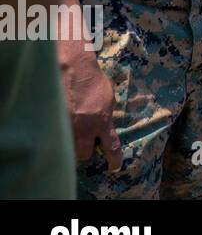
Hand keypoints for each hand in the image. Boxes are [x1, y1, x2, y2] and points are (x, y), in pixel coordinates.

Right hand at [62, 50, 122, 169]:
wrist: (73, 69)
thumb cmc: (93, 80)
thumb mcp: (109, 97)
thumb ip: (107, 113)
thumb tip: (104, 122)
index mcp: (102, 122)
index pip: (111, 147)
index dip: (114, 159)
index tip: (114, 166)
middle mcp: (84, 128)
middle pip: (83, 154)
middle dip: (84, 151)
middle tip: (84, 143)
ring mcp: (67, 126)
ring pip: (67, 148)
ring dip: (69, 144)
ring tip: (71, 133)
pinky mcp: (53, 121)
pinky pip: (54, 135)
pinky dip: (56, 133)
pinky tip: (56, 125)